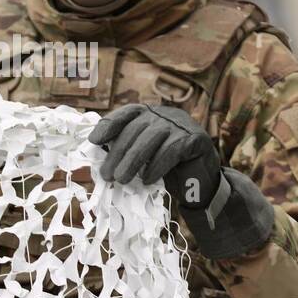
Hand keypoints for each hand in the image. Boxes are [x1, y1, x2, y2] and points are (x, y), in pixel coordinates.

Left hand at [88, 103, 274, 259]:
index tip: (94, 140)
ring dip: (133, 160)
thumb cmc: (169, 170)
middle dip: (118, 152)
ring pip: (152, 138)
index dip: (110, 124)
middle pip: (137, 128)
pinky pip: (172, 149)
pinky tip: (147, 180)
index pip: (128, 113)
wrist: (202, 184)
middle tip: (107, 174)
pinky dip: (157, 165)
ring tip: (121, 179)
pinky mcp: (197, 138)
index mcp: (152, 114)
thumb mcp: (145, 158)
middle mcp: (166, 114)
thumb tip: (100, 158)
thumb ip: (128, 151)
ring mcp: (183, 124)